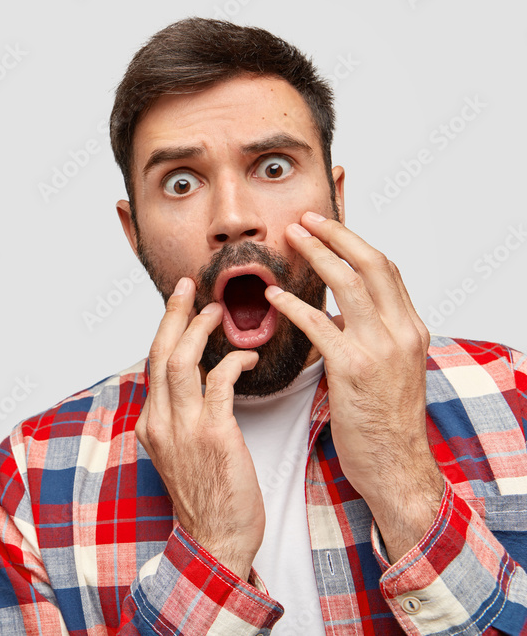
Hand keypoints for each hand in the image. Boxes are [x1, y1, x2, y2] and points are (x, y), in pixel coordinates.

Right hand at [136, 277, 262, 580]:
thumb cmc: (207, 501)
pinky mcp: (213, 434)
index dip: (166, 332)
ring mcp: (183, 427)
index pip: (153, 366)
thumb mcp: (179, 457)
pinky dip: (232, 361)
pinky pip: (218, 382)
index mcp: (149, 424)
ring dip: (198, 328)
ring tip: (216, 310)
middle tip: (186, 286)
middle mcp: (159, 421)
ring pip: (181, 360)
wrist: (215, 542)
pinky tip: (248, 355)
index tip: (180, 308)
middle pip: (159, 353)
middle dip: (172, 314)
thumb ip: (180, 421)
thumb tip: (195, 392)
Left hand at [266, 211, 443, 561]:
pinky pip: (320, 324)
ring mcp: (380, 348)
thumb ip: (368, 335)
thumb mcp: (388, 369)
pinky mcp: (353, 369)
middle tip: (305, 219)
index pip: (385, 269)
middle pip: (371, 264)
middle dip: (336, 235)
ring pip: (349, 284)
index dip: (354, 241)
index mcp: (411, 328)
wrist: (396, 465)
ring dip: (317, 256)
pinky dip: (294, 305)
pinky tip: (272, 297)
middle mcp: (402, 331)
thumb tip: (338, 313)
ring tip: (290, 239)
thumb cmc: (384, 421)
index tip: (326, 224)